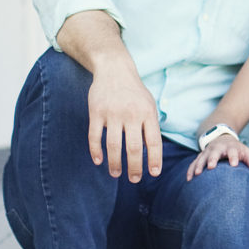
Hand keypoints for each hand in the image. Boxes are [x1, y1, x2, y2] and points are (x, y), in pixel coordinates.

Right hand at [87, 66, 162, 180]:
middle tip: (134, 179)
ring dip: (115, 163)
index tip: (153, 173)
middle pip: (133, 148)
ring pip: (113, 146)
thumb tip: (152, 153)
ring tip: (117, 173)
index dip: (154, 160)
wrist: (114, 69)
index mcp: (147, 113)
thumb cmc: (134, 91)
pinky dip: (96, 151)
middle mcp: (131, 114)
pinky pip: (94, 136)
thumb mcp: (149, 104)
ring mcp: (112, 113)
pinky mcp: (96, 112)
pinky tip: (99, 161)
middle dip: (134, 168)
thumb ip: (151, 126)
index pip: (153, 142)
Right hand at [186, 130, 248, 178]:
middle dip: (212, 159)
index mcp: (230, 147)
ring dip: (199, 165)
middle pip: (214, 153)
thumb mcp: (245, 151)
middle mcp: (217, 148)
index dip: (233, 158)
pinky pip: (194, 163)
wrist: (223, 138)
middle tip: (211, 167)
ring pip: (202, 158)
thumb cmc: (236, 149)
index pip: (232, 152)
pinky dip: (191, 170)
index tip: (234, 165)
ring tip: (197, 174)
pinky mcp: (200, 156)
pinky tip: (189, 178)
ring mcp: (207, 152)